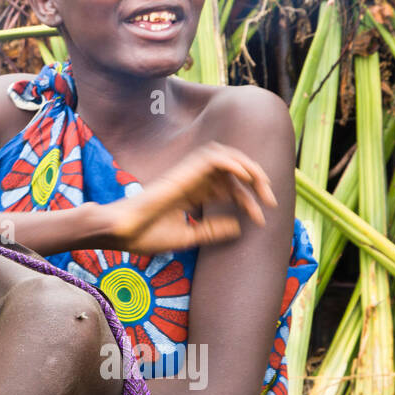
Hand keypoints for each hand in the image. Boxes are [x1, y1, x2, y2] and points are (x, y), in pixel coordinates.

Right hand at [106, 141, 277, 253]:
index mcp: (191, 194)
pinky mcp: (183, 172)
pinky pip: (212, 157)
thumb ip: (212, 231)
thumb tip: (239, 227)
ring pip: (224, 157)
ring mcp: (187, 174)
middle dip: (254, 181)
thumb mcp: (189, 237)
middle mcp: (191, 181)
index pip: (226, 188)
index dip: (247, 200)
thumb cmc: (146, 236)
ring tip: (262, 183)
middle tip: (270, 199)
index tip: (260, 218)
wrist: (123, 232)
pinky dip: (232, 161)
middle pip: (230, 171)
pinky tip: (246, 175)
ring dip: (247, 166)